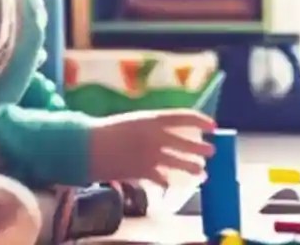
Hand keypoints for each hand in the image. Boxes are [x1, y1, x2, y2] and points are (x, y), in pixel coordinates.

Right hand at [90, 109, 215, 185]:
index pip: (184, 116)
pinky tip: (172, 183)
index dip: (201, 120)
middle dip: (201, 148)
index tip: (213, 125)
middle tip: (211, 151)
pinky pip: (162, 178)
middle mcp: (155, 136)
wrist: (87, 146)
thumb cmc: (109, 131)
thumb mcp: (135, 120)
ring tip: (202, 171)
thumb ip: (154, 126)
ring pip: (179, 163)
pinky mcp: (142, 172)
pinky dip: (168, 181)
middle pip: (186, 142)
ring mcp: (150, 155)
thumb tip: (173, 132)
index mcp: (153, 118)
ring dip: (193, 168)